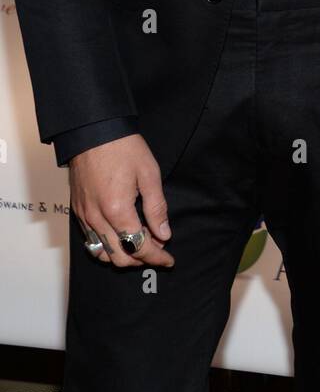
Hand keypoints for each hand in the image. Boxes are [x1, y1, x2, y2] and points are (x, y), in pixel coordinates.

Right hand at [69, 133, 174, 268]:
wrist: (93, 132)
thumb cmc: (123, 148)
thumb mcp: (149, 174)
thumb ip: (157, 208)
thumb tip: (164, 234)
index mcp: (117, 210)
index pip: (139, 247)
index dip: (156, 257)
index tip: (169, 260)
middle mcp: (97, 218)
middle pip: (119, 257)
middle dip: (141, 260)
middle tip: (158, 250)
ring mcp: (85, 216)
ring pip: (102, 253)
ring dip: (123, 255)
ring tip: (140, 244)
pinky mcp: (78, 211)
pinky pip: (90, 241)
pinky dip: (107, 246)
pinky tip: (120, 236)